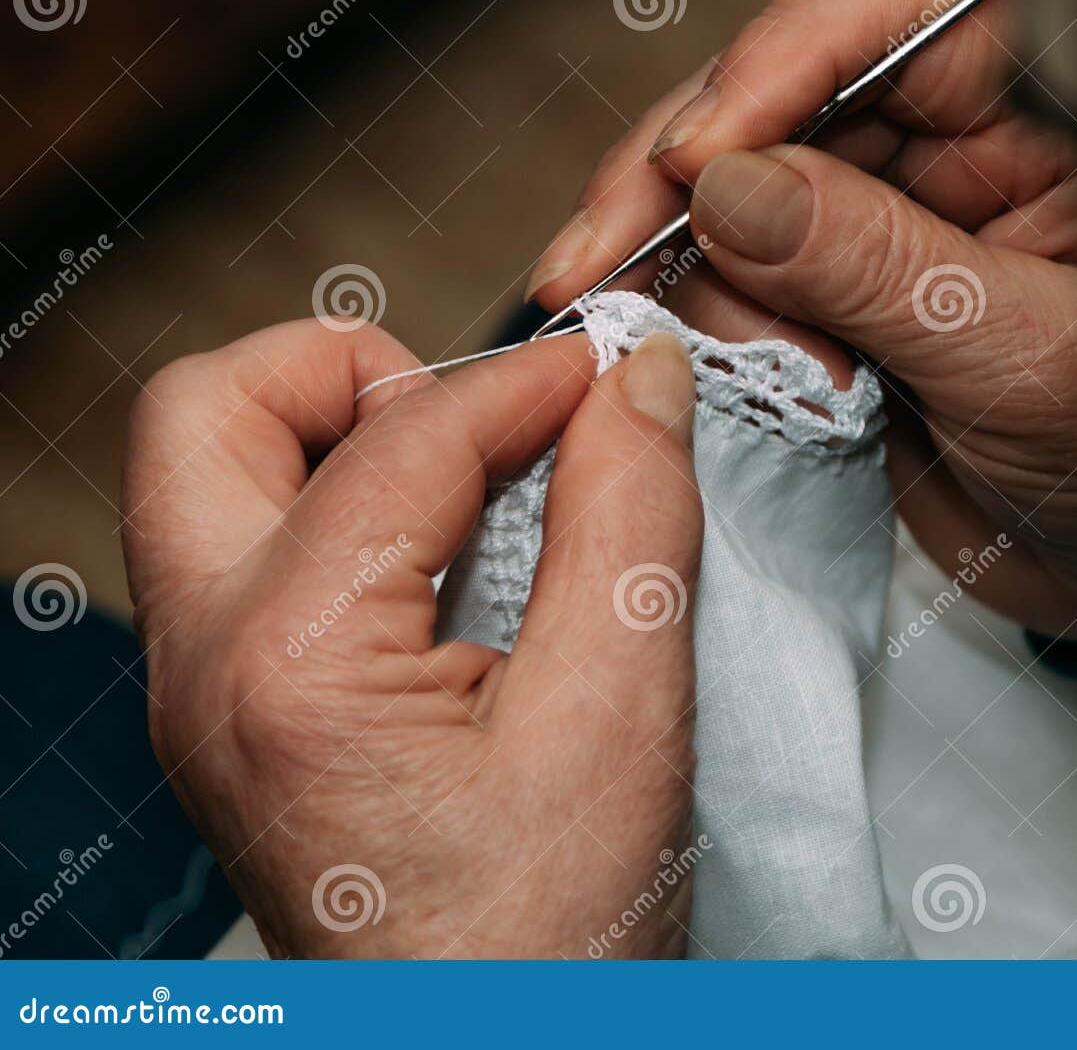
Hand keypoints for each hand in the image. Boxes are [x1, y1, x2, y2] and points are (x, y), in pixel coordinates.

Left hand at [122, 320, 702, 957]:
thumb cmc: (544, 946)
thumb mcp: (619, 721)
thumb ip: (630, 522)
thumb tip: (635, 385)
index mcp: (290, 665)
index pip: (405, 438)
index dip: (526, 382)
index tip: (608, 376)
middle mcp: (204, 668)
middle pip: (209, 413)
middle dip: (349, 372)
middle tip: (472, 414)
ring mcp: (199, 696)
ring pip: (208, 474)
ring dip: (335, 436)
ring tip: (462, 480)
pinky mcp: (230, 717)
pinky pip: (247, 549)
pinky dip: (343, 508)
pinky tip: (446, 558)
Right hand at [525, 0, 1076, 648]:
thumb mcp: (1030, 358)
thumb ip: (880, 268)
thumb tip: (726, 187)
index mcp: (1049, 112)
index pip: (897, 10)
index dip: (780, 59)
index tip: (695, 159)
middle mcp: (961, 143)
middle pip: (781, 94)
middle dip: (683, 178)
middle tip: (605, 259)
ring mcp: (891, 222)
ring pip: (735, 190)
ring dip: (693, 268)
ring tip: (723, 358)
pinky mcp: (843, 299)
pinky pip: (737, 277)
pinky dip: (697, 317)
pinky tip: (684, 357)